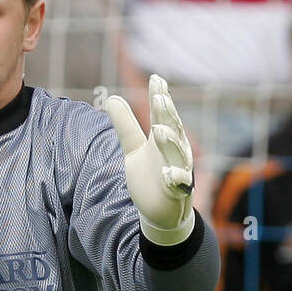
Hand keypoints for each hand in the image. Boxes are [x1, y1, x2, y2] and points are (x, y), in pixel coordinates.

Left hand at [106, 75, 194, 245]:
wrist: (160, 211)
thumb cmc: (149, 176)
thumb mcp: (133, 148)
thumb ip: (125, 125)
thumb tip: (112, 98)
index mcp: (163, 138)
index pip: (161, 114)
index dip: (159, 97)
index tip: (155, 79)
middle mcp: (174, 150)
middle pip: (172, 128)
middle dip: (166, 114)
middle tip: (159, 99)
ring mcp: (178, 170)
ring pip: (177, 153)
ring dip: (169, 142)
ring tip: (159, 130)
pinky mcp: (178, 191)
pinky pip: (179, 183)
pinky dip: (175, 177)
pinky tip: (168, 173)